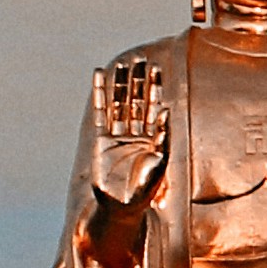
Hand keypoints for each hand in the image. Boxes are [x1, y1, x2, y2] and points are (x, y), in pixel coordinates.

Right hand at [88, 55, 167, 210]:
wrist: (122, 207)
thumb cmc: (145, 190)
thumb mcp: (160, 161)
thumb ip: (164, 135)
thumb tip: (167, 109)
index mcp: (153, 138)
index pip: (154, 107)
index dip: (154, 88)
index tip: (155, 69)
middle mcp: (136, 134)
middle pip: (137, 101)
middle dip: (138, 81)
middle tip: (139, 60)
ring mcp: (118, 136)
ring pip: (119, 104)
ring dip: (120, 85)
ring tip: (120, 65)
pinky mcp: (102, 140)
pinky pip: (101, 113)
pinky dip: (100, 95)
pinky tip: (99, 79)